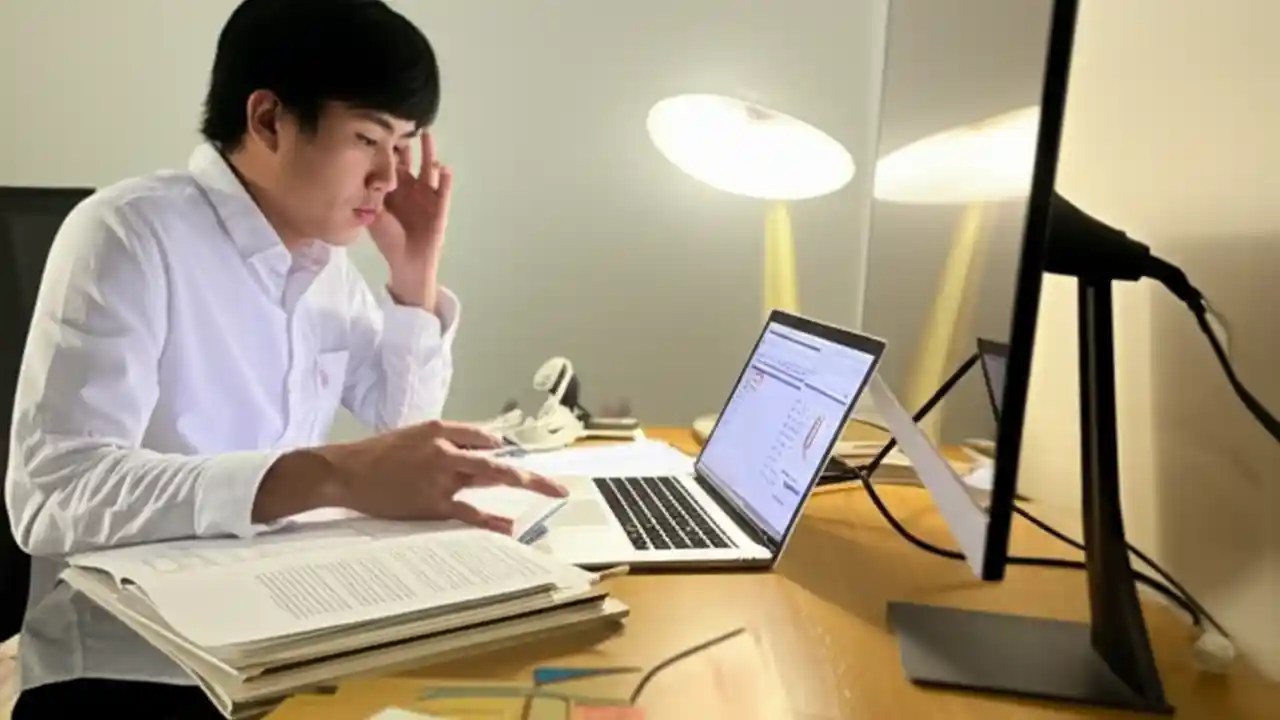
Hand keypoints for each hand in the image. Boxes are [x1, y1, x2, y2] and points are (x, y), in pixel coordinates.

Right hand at [255, 420, 566, 534]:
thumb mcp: (413, 436)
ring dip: (524, 484)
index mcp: (440, 429)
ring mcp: (440, 476)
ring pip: (491, 479)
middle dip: (531, 473)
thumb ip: (447, 441)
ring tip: (552, 493)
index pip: (486, 437)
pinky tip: (509, 527)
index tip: (521, 461)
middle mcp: (445, 449)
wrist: (343, 471)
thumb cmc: (377, 455)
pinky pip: (469, 512)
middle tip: (558, 485)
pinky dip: (492, 520)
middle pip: (498, 460)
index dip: (505, 450)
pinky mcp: (431, 503)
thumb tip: (483, 447)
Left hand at [369, 132, 451, 307]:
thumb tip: (353, 179)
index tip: (379, 128)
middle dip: (407, 142)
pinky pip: (443, 190)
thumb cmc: (389, 240)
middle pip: (410, 159)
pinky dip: (444, 179)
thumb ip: (367, 199)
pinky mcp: (439, 206)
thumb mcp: (372, 217)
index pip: (390, 163)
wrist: (407, 261)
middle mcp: (411, 187)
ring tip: (427, 134)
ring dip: (428, 152)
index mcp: (394, 188)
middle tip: (404, 120)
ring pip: (428, 168)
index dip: (386, 147)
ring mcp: (427, 195)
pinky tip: (443, 167)